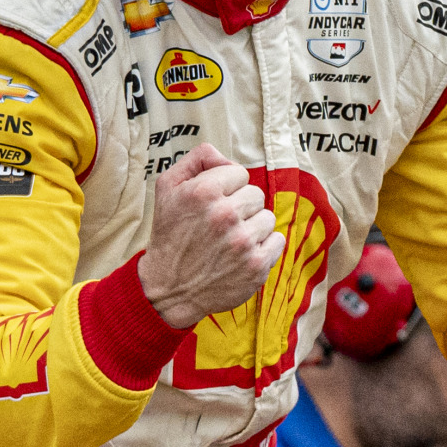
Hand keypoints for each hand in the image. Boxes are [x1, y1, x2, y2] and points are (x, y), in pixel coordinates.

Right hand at [138, 144, 284, 329]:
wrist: (169, 289)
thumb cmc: (170, 235)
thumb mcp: (168, 187)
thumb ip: (197, 159)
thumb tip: (226, 157)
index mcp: (204, 191)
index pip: (239, 173)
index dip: (226, 188)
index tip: (213, 204)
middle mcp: (224, 214)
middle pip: (256, 195)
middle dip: (240, 207)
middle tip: (219, 225)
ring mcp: (243, 242)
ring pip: (268, 217)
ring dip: (252, 227)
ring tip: (230, 241)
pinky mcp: (256, 265)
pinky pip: (278, 241)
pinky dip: (264, 247)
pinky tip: (243, 254)